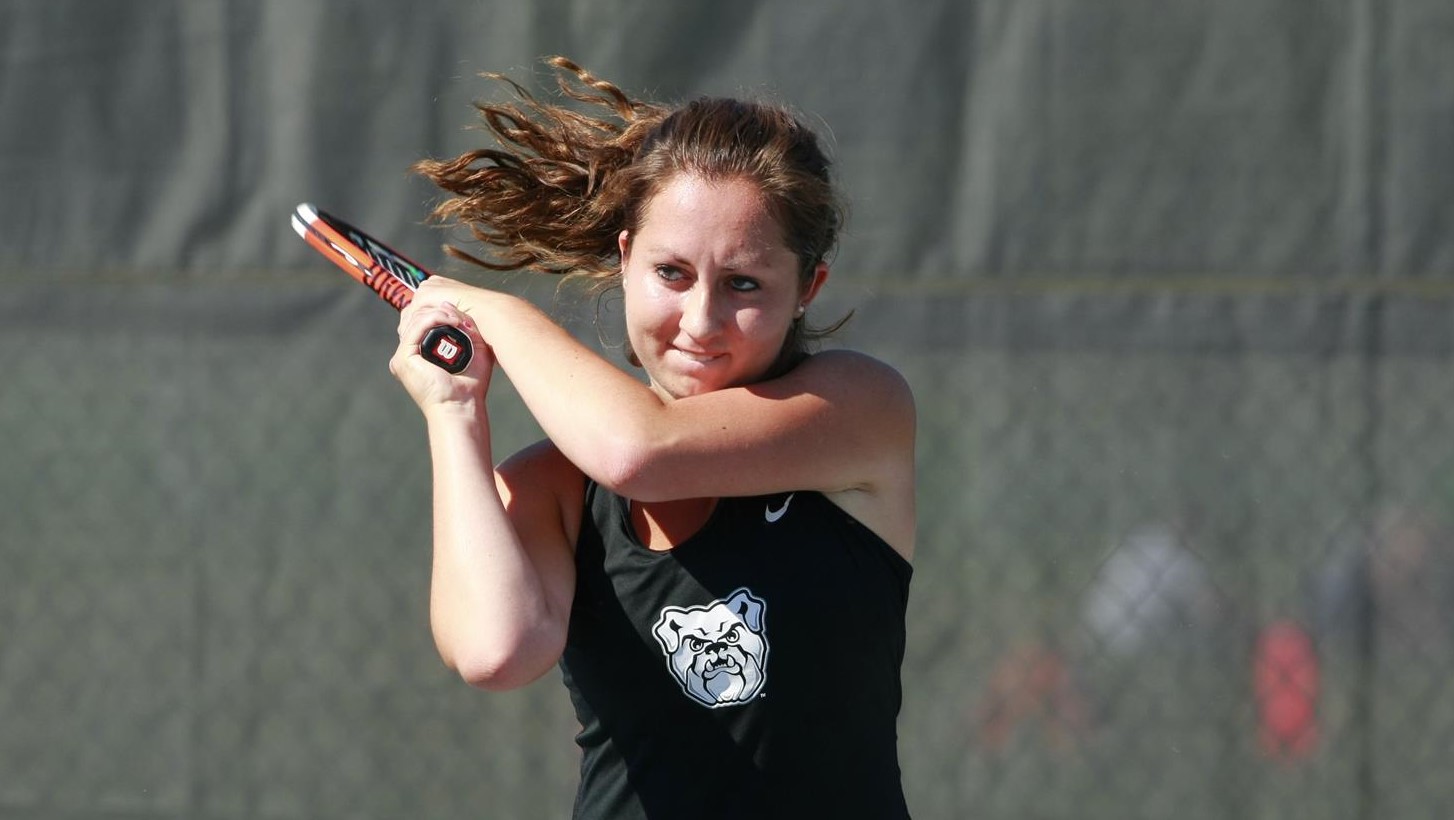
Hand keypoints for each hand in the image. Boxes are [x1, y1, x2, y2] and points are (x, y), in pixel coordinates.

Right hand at [390, 278, 492, 415]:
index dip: (441, 312)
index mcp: (420, 354)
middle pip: (418, 317)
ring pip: (416, 319)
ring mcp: (403, 356)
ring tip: (460, 319)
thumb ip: (466, 328)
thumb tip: (451, 306)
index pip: (423, 321)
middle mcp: (408, 354)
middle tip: (462, 316)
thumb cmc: (470, 386)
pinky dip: (434, 318)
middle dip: (441, 311)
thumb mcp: (473, 350)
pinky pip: (416, 327)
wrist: (462, 407)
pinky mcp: (403, 358)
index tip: (462, 315)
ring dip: (441, 313)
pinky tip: (451, 320)